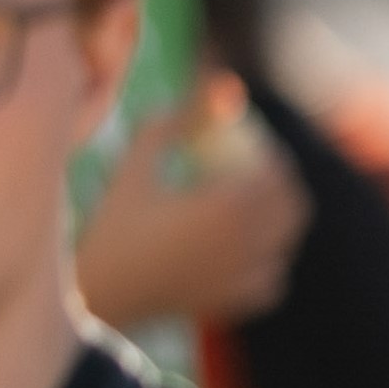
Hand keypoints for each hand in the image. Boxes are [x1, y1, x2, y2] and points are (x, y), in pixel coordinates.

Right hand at [77, 77, 307, 327]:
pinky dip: (268, 258)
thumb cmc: (110, 224)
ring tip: (246, 204)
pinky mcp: (240, 304)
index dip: (270, 155)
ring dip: (276, 219)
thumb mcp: (134, 166)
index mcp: (228, 208)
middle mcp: (249, 245)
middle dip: (280, 184)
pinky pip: (275, 275)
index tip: (252, 144)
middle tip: (255, 171)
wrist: (95, 292)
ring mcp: (248, 279)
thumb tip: (224, 83)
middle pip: (293, 207)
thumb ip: (176, 122)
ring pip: (287, 241)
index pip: (277, 173)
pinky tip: (241, 248)